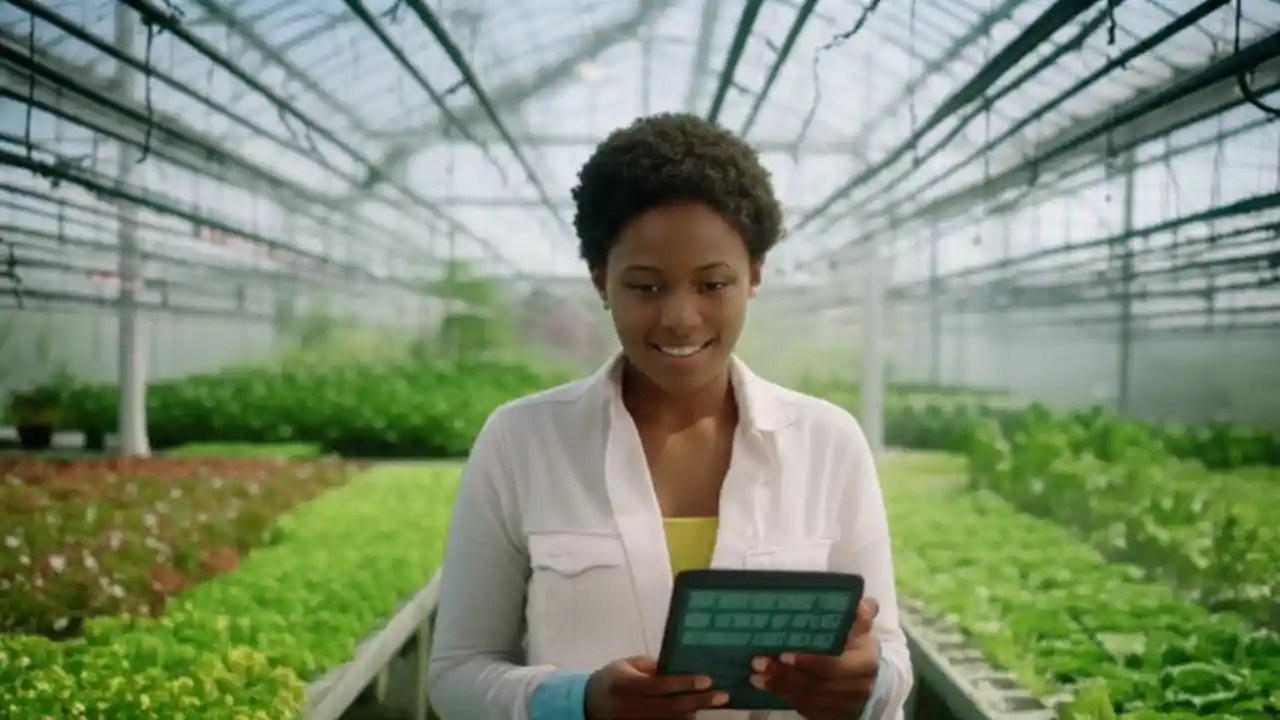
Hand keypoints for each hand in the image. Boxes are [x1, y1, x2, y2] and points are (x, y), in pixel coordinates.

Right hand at [584, 655, 728, 719]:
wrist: (586, 705)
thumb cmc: (610, 679)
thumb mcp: (625, 665)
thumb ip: (648, 665)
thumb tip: (673, 665)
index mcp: (628, 685)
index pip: (661, 685)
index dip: (685, 683)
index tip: (707, 680)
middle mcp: (633, 707)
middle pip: (671, 707)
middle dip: (698, 701)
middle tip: (721, 696)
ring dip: (693, 714)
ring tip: (711, 705)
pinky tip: (693, 716)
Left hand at [749, 598, 880, 719]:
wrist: (869, 685)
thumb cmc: (857, 651)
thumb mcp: (861, 632)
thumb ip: (858, 617)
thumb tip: (862, 602)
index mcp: (863, 662)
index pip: (833, 664)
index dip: (808, 661)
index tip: (784, 653)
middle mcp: (855, 688)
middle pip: (816, 684)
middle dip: (784, 675)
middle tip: (758, 662)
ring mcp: (844, 707)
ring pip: (808, 699)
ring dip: (779, 686)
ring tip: (756, 675)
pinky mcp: (832, 717)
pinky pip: (806, 710)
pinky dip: (785, 697)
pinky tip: (767, 686)